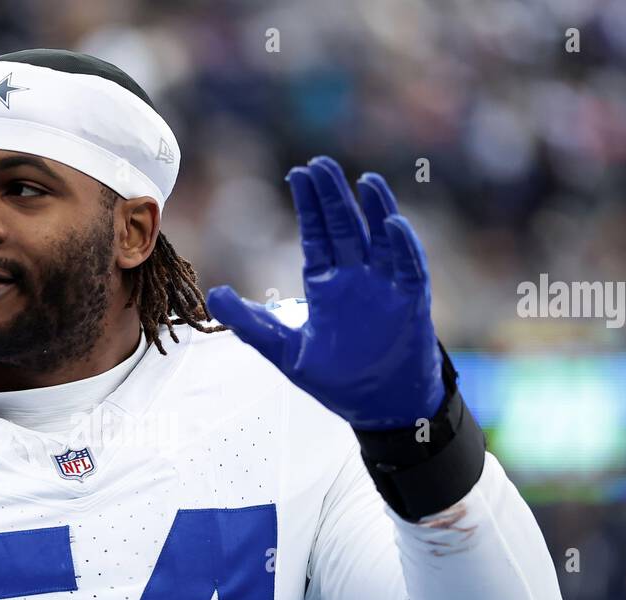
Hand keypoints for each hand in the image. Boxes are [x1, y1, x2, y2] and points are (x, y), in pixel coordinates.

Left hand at [206, 156, 443, 429]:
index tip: (298, 173)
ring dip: (374, 208)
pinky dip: (403, 246)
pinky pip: (410, 267)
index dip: (309, 205)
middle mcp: (356, 278)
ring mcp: (386, 286)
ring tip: (363, 179)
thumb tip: (213, 296)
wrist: (382, 408)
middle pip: (345, 226)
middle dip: (332, 196)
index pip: (317, 235)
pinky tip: (391, 223)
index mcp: (327, 285)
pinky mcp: (412, 301)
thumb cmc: (337, 381)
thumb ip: (251, 324)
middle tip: (319, 163)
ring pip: (380, 237)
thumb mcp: (286, 353)